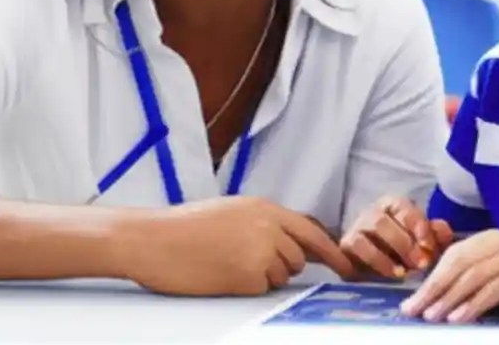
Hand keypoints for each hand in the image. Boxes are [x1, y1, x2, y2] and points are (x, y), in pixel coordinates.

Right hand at [117, 196, 355, 295]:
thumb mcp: (233, 212)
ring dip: (261, 275)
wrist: (151, 239)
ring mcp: (259, 252)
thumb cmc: (185, 227)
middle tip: (245, 260)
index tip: (347, 268)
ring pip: (280, 275)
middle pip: (298, 258)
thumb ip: (265, 223)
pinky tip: (221, 273)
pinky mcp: (247, 276)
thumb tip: (292, 242)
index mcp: (265, 208)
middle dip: (281, 264)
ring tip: (226, 262)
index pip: (312, 232)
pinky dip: (245, 287)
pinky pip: (261, 289)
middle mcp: (268, 227)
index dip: (332, 253)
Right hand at [340, 195, 453, 278]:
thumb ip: (435, 235)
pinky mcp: (345, 252)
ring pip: (361, 239)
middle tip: (420, 264)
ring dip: (382, 258)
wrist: (378, 262)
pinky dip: (367, 267)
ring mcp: (354, 232)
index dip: (417, 226)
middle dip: (402, 244)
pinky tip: (384, 277)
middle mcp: (371, 214)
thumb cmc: (407, 246)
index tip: (429, 246)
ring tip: (401, 274)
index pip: (403, 208)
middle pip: (380, 222)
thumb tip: (442, 231)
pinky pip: (348, 258)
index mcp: (393, 205)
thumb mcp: (425, 240)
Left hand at [400, 231, 498, 323]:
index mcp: (494, 239)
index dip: (430, 278)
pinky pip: (496, 286)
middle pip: (457, 263)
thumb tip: (451, 299)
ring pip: (473, 274)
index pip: (453, 256)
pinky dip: (475, 302)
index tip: (412, 300)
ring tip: (431, 317)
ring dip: (449, 297)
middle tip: (412, 310)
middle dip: (432, 288)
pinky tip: (460, 317)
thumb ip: (486, 277)